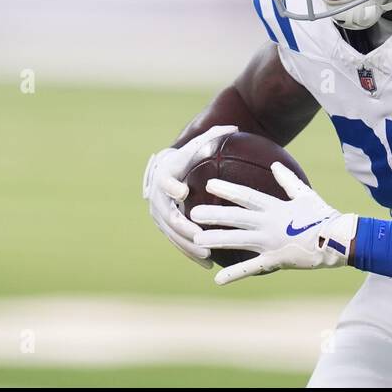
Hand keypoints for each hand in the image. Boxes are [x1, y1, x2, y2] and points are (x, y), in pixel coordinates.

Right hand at [143, 124, 238, 268]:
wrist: (165, 172)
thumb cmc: (187, 158)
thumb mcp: (197, 146)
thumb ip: (213, 137)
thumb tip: (234, 127)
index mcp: (165, 176)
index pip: (166, 181)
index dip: (172, 186)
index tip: (183, 192)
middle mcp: (157, 197)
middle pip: (168, 215)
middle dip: (182, 227)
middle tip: (199, 235)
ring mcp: (159, 214)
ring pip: (172, 234)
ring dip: (188, 246)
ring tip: (207, 255)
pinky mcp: (164, 227)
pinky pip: (176, 243)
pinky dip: (190, 253)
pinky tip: (208, 264)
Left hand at [192, 161, 357, 285]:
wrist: (338, 239)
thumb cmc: (322, 215)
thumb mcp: (305, 194)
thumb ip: (287, 180)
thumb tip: (275, 164)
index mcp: (274, 207)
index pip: (246, 196)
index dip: (227, 189)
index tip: (209, 184)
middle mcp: (268, 223)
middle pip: (235, 218)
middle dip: (213, 215)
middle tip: (192, 213)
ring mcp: (270, 243)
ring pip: (238, 241)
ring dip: (216, 240)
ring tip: (196, 240)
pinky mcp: (275, 260)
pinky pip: (251, 268)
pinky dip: (234, 275)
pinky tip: (217, 279)